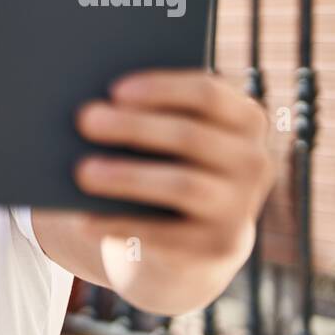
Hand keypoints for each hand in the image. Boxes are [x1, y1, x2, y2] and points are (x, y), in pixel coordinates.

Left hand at [70, 68, 275, 311]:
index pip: (208, 94)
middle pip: (190, 136)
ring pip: (182, 185)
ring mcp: (241, 206)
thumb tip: (92, 112)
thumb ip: (146, 118)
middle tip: (84, 119)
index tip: (114, 90)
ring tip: (81, 172)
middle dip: (134, 126)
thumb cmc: (166, 167)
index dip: (161, 88)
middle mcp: (253, 160)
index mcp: (245, 119)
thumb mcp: (166, 141)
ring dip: (127, 176)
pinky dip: (120, 225)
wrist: (191, 241)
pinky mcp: (219, 245)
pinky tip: (84, 221)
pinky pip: (164, 235)